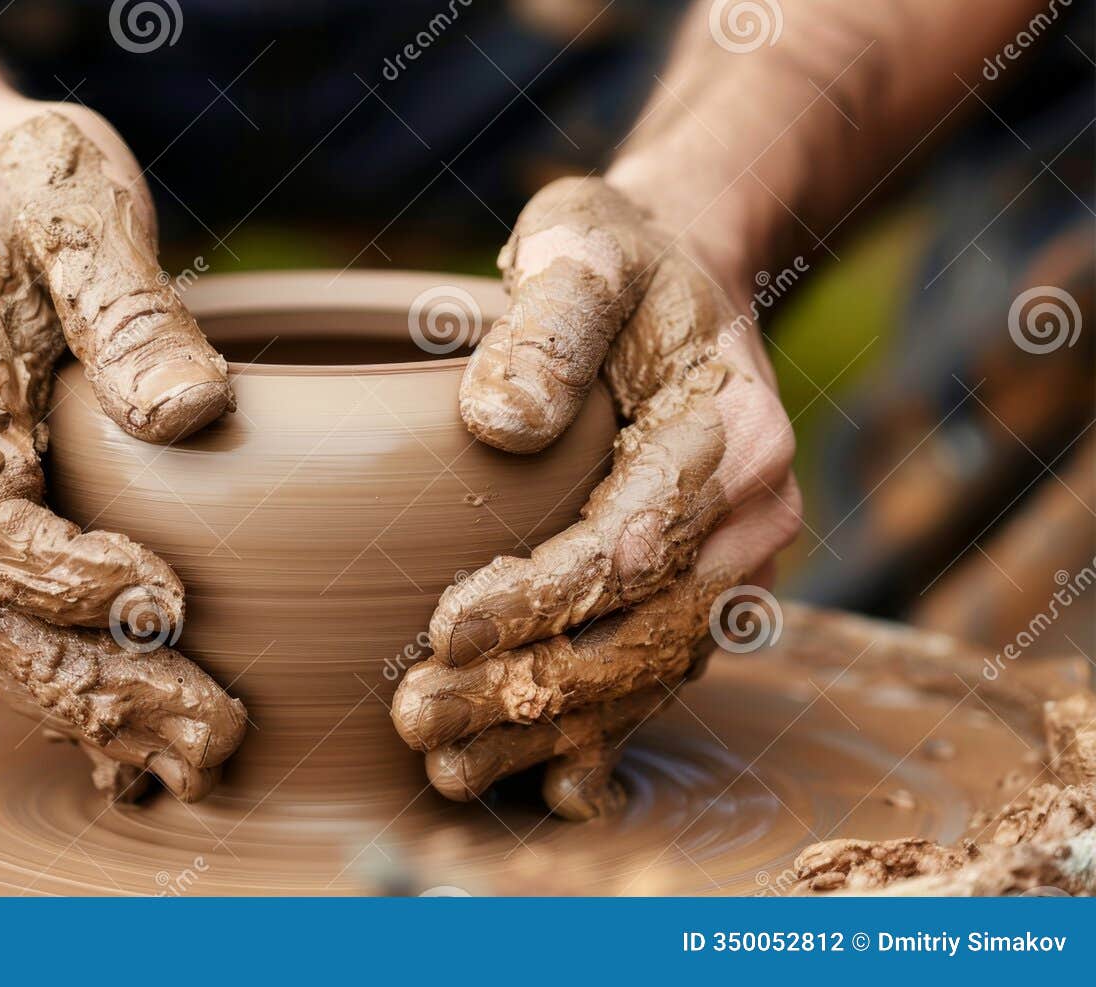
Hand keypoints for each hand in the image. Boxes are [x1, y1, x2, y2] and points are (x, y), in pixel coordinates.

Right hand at [0, 100, 246, 802]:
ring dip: (94, 709)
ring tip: (197, 760)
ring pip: (1, 642)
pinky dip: (76, 687)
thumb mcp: (73, 201)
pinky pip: (16, 624)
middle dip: (101, 685)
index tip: (168, 597)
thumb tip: (187, 412)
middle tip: (211, 734)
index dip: (67, 577)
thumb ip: (123, 305)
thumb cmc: (19, 180)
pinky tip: (142, 742)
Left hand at [391, 176, 800, 817]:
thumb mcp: (582, 249)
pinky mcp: (707, 590)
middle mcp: (753, 517)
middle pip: (636, 630)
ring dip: (546, 729)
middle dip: (525, 687)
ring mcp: (736, 564)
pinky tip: (541, 785)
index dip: (538, 599)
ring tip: (445, 764)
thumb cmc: (619, 260)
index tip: (444, 628)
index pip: (628, 545)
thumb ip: (548, 324)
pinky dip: (597, 732)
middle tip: (415, 716)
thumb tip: (499, 423)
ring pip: (644, 671)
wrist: (682, 279)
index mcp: (734, 436)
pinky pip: (657, 674)